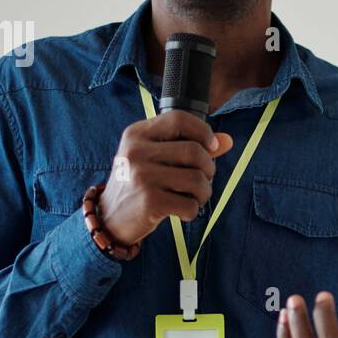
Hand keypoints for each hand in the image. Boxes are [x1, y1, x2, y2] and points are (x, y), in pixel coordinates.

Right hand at [98, 110, 234, 245]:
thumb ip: (190, 146)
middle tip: (202, 180)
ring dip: (204, 193)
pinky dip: (192, 211)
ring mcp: (142, 176)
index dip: (203, 131)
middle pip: (195, 151)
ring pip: (197, 179)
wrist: (110, 218)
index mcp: (137, 134)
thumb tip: (227, 140)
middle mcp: (136, 151)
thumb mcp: (156, 158)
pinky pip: (190, 205)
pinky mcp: (149, 202)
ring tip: (194, 198)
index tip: (211, 146)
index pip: (179, 119)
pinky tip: (181, 212)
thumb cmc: (140, 183)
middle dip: (208, 169)